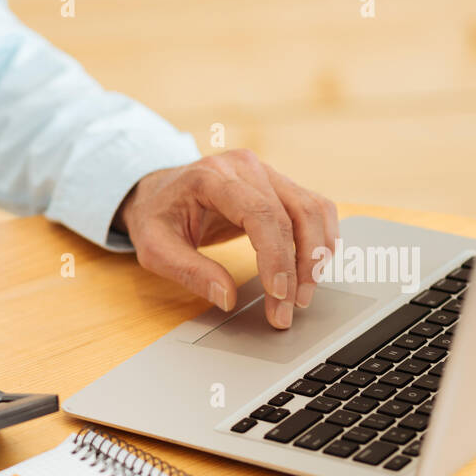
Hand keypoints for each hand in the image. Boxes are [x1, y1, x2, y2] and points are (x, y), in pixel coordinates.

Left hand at [118, 149, 337, 328]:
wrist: (156, 192)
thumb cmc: (154, 218)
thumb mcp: (155, 249)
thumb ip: (189, 272)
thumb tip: (227, 298)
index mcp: (211, 177)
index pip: (259, 213)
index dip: (275, 256)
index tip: (278, 293)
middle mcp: (244, 167)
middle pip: (291, 214)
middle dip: (297, 267)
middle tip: (290, 309)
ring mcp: (265, 172)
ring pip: (311, 209)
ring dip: (316, 254)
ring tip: (303, 295)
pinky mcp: (277, 184)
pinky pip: (312, 207)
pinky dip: (320, 238)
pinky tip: (313, 268)